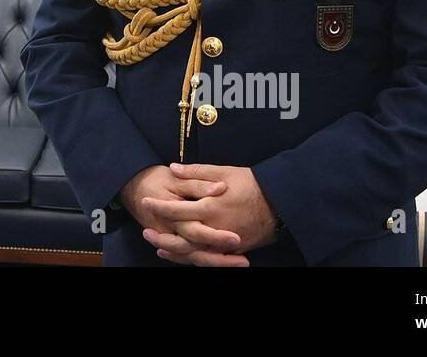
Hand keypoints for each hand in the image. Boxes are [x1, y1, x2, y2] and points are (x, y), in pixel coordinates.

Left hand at [139, 163, 278, 264]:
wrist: (281, 203)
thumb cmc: (252, 184)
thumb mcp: (224, 172)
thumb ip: (196, 172)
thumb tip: (173, 168)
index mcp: (211, 207)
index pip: (177, 209)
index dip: (159, 206)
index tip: (145, 201)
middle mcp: (215, 228)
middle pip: (181, 238)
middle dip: (161, 236)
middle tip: (145, 231)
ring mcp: (225, 242)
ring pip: (193, 253)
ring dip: (174, 251)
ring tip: (158, 247)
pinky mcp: (233, 249)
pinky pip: (209, 257)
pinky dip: (193, 257)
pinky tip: (182, 254)